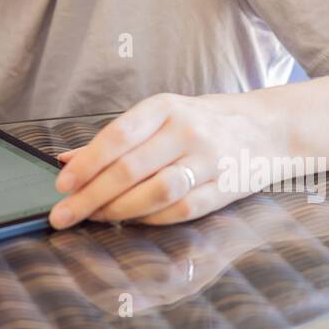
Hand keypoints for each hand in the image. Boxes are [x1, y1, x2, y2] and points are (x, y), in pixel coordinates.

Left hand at [49, 92, 276, 227]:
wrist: (266, 129)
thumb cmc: (201, 122)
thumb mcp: (159, 116)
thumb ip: (114, 139)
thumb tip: (65, 160)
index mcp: (165, 107)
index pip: (118, 136)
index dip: (87, 164)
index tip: (62, 185)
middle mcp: (187, 131)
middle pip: (130, 169)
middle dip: (91, 196)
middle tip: (64, 215)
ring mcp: (208, 160)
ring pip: (156, 192)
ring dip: (119, 210)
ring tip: (95, 218)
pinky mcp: (225, 188)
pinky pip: (181, 211)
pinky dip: (150, 220)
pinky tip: (131, 221)